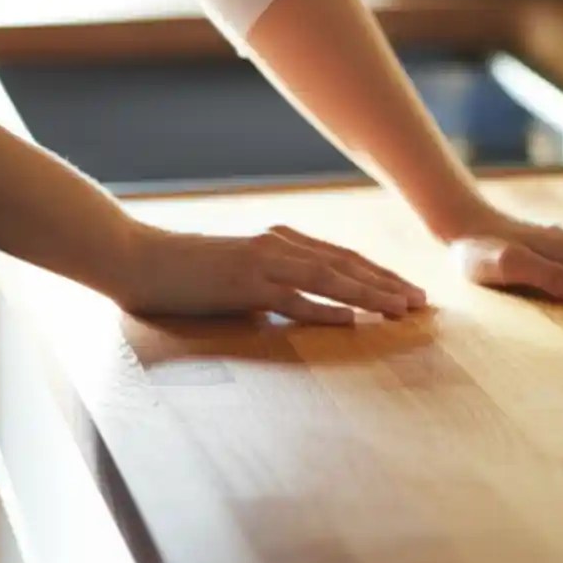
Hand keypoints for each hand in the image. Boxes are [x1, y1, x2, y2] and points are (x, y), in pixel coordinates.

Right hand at [112, 225, 425, 323]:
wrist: (140, 258)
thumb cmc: (191, 273)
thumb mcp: (244, 276)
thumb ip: (279, 286)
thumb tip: (313, 308)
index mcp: (282, 241)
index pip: (344, 258)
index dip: (380, 275)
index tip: (409, 292)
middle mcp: (280, 245)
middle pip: (347, 265)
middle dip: (388, 284)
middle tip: (422, 303)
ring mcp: (263, 263)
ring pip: (330, 278)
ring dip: (369, 294)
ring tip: (401, 309)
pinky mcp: (243, 284)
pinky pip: (292, 299)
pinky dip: (324, 310)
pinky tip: (352, 321)